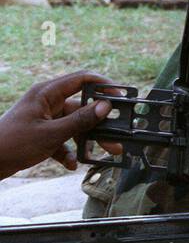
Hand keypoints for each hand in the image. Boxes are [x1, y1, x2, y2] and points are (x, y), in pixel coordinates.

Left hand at [0, 71, 121, 179]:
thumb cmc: (12, 143)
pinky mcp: (42, 132)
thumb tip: (105, 107)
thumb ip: (80, 120)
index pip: (82, 79)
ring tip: (105, 151)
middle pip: (83, 106)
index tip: (122, 96)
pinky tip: (71, 163)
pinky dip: (69, 150)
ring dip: (88, 139)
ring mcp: (45, 117)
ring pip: (75, 125)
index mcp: (47, 93)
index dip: (104, 85)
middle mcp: (47, 102)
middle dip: (100, 122)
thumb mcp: (51, 133)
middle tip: (117, 134)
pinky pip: (64, 138)